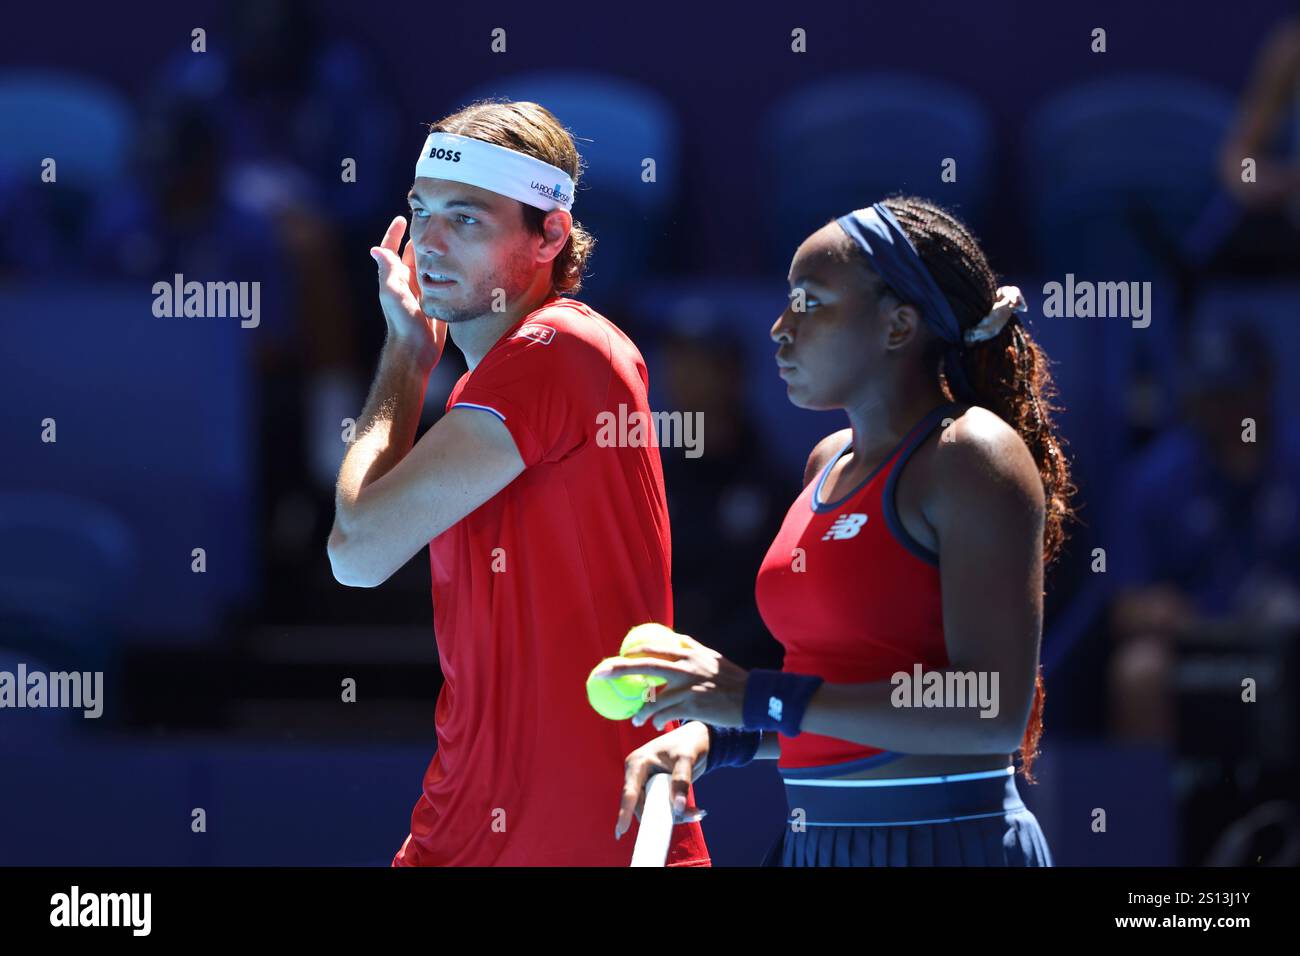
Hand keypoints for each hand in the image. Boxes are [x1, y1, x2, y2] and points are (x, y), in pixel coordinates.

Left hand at [370, 215, 446, 368]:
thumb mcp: (393, 293)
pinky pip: (441, 281)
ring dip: (436, 253)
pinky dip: (447, 271)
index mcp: (395, 277)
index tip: (402, 218)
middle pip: (412, 254)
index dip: (394, 233)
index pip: (392, 250)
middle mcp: (407, 282)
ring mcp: (422, 292)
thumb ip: (388, 271)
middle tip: (433, 223)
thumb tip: (376, 249)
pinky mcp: (436, 302)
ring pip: (429, 266)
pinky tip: (458, 263)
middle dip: (420, 239)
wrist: (417, 349)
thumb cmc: (402, 322)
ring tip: (448, 238)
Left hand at [592, 630, 748, 731]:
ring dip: (639, 710)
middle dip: (619, 668)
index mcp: (688, 653)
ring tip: (635, 720)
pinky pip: (665, 714)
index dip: (633, 650)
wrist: (752, 698)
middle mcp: (685, 667)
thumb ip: (692, 648)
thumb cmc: (732, 679)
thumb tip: (676, 638)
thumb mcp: (711, 657)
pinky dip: (657, 720)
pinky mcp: (691, 706)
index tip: (617, 654)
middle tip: (600, 673)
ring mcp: (687, 686)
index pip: (655, 647)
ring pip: (653, 697)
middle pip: (645, 665)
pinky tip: (656, 726)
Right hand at [615, 720, 709, 839]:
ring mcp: (646, 783)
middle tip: (690, 816)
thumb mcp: (686, 758)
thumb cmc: (689, 743)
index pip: (630, 792)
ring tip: (696, 812)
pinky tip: (694, 811)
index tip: (621, 831)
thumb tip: (678, 807)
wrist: (699, 738)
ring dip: (674, 816)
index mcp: (637, 763)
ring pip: (653, 810)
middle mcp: (638, 775)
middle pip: (642, 806)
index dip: (625, 812)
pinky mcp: (656, 790)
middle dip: (663, 816)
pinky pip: (662, 808)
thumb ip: (681, 780)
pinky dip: (677, 813)